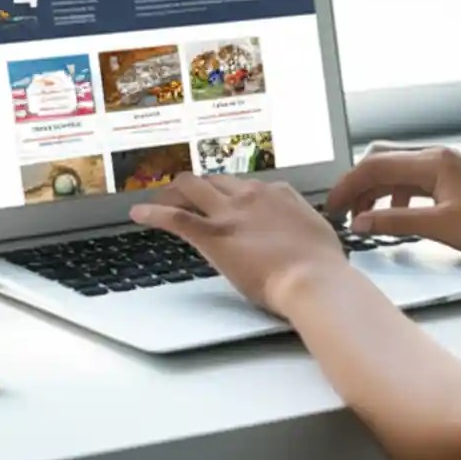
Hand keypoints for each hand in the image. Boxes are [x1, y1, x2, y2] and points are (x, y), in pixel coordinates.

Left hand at [129, 173, 349, 315]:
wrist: (313, 280)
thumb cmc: (322, 266)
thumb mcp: (317, 233)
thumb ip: (301, 225)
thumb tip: (301, 229)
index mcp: (277, 194)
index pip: (246, 186)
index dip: (232, 194)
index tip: (225, 201)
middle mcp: (251, 195)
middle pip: (215, 180)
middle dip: (198, 186)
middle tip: (186, 195)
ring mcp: (229, 213)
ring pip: (191, 187)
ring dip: (173, 192)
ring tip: (161, 199)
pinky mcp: (212, 234)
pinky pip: (174, 217)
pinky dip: (152, 212)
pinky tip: (138, 213)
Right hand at [325, 146, 460, 259]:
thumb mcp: (441, 226)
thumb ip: (396, 222)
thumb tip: (360, 222)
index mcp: (433, 161)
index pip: (376, 165)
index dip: (349, 185)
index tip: (332, 206)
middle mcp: (436, 157)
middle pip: (382, 160)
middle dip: (358, 183)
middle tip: (343, 210)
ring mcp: (444, 167)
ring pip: (396, 171)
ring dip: (375, 191)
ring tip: (363, 216)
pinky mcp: (451, 180)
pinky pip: (411, 181)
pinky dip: (394, 196)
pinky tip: (394, 215)